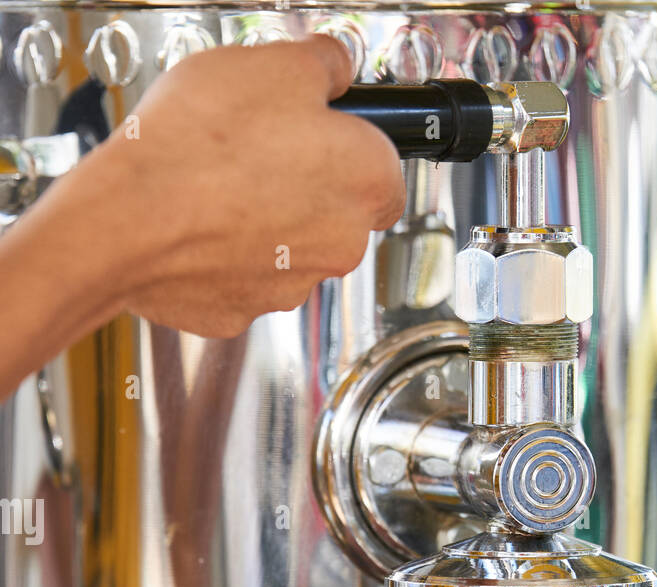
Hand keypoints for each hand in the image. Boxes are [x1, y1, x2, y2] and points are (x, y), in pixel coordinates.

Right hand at [0, 37, 405, 394]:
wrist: (130, 218)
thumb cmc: (200, 142)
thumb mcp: (272, 64)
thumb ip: (322, 65)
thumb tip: (335, 67)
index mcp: (367, 182)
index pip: (387, 174)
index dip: (352, 150)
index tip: (322, 135)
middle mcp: (341, 245)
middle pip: (337, 215)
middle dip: (305, 188)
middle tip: (257, 152)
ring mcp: (291, 287)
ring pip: (289, 249)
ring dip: (264, 222)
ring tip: (217, 184)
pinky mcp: (243, 312)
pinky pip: (241, 277)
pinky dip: (223, 255)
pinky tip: (195, 224)